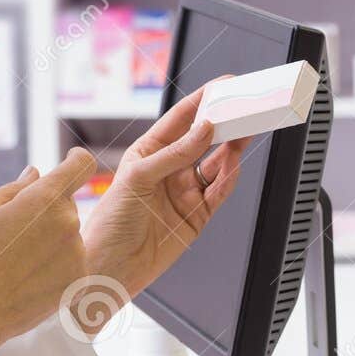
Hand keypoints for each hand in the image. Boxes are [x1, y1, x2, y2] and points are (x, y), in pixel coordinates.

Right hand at [0, 149, 97, 352]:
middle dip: (46, 210)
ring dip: (51, 240)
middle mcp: (69, 223)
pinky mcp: (80, 281)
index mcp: (45, 199)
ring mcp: (77, 254)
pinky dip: (56, 266)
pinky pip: (72, 262)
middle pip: (66, 205)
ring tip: (17, 261)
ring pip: (68, 235)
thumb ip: (14, 188)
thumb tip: (36, 173)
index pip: (82, 165)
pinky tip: (29, 278)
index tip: (70, 162)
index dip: (76, 160)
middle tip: (14, 232)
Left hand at [81, 80, 251, 300]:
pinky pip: (219, 191)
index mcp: (148, 154)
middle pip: (203, 140)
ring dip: (231, 148)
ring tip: (244, 132)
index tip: (222, 86)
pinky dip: (229, 177)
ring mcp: (184, 193)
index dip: (201, 101)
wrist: (112, 269)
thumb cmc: (110, 224)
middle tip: (241, 107)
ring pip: (216, 164)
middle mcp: (168, 171)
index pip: (179, 120)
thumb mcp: (138, 178)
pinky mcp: (197, 216)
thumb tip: (204, 130)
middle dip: (223, 123)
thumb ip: (174, 154)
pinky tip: (233, 163)